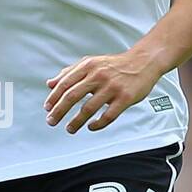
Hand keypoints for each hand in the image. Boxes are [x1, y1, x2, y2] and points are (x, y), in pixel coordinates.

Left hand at [44, 51, 162, 133]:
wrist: (143, 62)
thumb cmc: (115, 65)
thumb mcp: (90, 63)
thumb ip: (69, 72)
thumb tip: (50, 84)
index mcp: (88, 66)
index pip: (65, 83)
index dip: (54, 97)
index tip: (47, 108)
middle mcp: (99, 76)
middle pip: (73, 96)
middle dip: (59, 111)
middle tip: (52, 121)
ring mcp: (112, 87)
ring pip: (89, 108)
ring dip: (77, 121)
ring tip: (69, 129)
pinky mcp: (125, 98)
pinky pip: (108, 115)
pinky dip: (98, 124)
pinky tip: (91, 127)